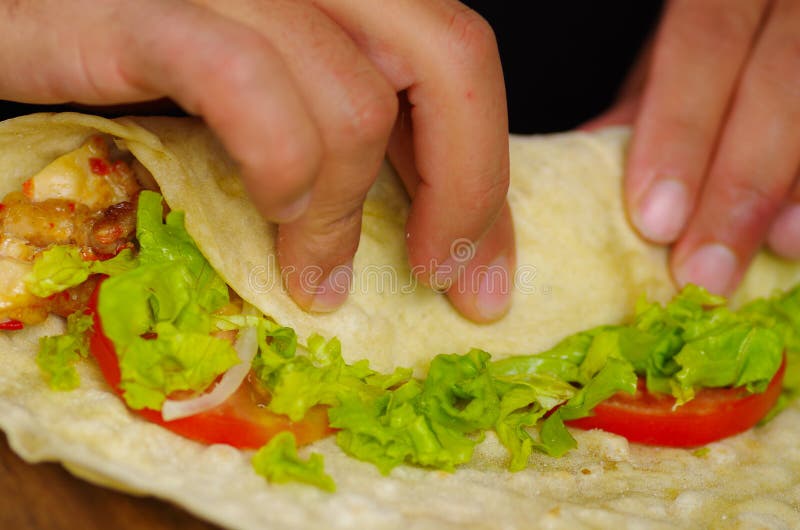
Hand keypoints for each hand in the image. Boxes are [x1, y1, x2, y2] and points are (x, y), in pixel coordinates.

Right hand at [0, 0, 514, 320]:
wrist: (17, 3)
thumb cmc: (134, 41)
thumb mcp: (269, 78)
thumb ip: (343, 113)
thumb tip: (427, 204)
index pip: (460, 54)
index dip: (487, 170)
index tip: (482, 266)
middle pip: (446, 57)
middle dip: (465, 190)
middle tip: (438, 276)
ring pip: (354, 99)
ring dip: (343, 215)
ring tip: (319, 276)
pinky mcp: (145, 6)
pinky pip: (249, 89)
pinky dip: (277, 171)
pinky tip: (269, 215)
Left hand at [585, 0, 799, 294]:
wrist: (781, 9)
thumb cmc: (721, 37)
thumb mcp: (677, 55)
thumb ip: (648, 106)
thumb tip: (579, 176)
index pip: (704, 44)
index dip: (679, 132)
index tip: (655, 220)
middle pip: (779, 81)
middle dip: (740, 183)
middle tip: (704, 270)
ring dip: (797, 188)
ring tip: (775, 250)